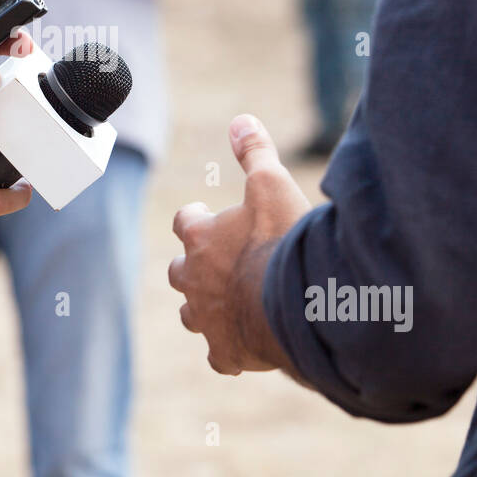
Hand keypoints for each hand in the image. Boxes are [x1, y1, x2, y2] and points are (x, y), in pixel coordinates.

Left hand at [169, 115, 313, 375]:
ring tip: (227, 303)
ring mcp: (207, 318)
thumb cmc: (282, 240)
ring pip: (192, 314)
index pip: (185, 222)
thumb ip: (255, 152)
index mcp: (199, 237)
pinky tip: (243, 350)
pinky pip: (220, 357)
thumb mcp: (272, 183)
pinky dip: (229, 351)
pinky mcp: (227, 352)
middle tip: (215, 262)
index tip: (207, 215)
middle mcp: (193, 279)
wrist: (296, 301)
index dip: (196, 218)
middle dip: (193, 266)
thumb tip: (239, 120)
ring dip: (205, 307)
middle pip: (180, 271)